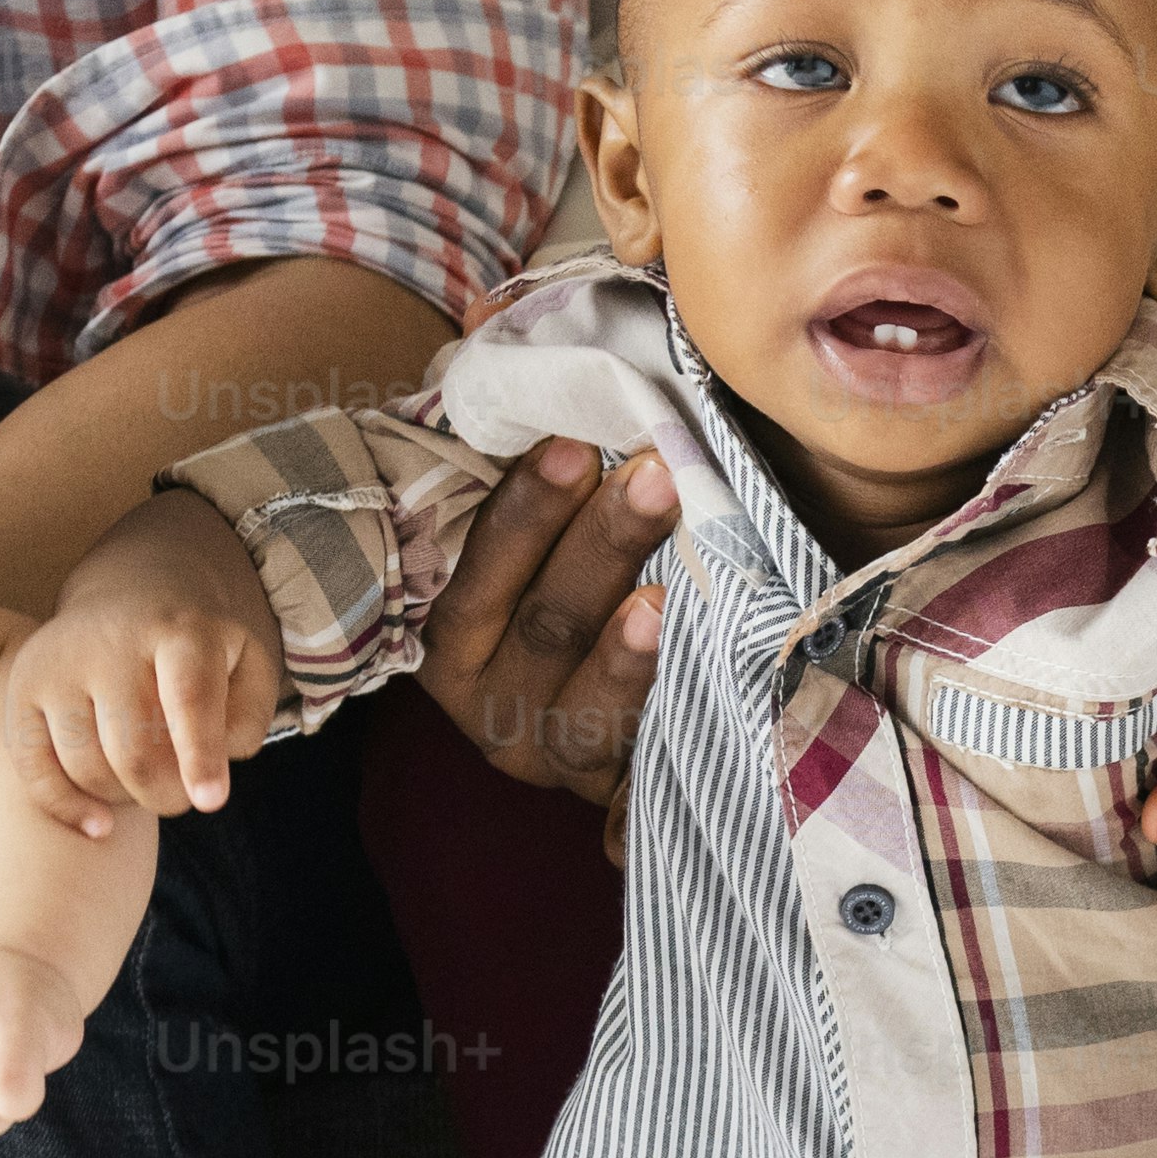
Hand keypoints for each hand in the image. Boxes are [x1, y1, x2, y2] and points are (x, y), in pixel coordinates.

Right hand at [10, 563, 282, 834]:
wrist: (130, 599)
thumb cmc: (197, 654)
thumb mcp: (246, 668)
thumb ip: (246, 720)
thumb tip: (206, 768)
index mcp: (179, 630)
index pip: (188, 698)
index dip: (200, 755)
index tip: (211, 802)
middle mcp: (111, 641)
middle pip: (136, 752)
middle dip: (167, 795)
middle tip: (181, 797)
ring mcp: (59, 663)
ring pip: (88, 769)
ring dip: (125, 798)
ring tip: (147, 782)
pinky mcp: (22, 686)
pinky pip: (35, 770)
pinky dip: (67, 808)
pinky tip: (100, 824)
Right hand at [415, 435, 673, 835]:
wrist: (621, 725)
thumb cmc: (575, 601)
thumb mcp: (541, 552)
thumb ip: (547, 485)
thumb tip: (531, 360)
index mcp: (459, 642)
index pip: (480, 577)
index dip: (525, 514)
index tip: (577, 447)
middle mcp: (495, 706)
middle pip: (544, 630)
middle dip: (598, 550)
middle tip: (656, 477)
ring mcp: (556, 757)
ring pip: (584, 710)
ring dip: (623, 656)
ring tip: (662, 602)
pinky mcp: (616, 797)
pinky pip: (638, 773)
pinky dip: (661, 735)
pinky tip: (696, 691)